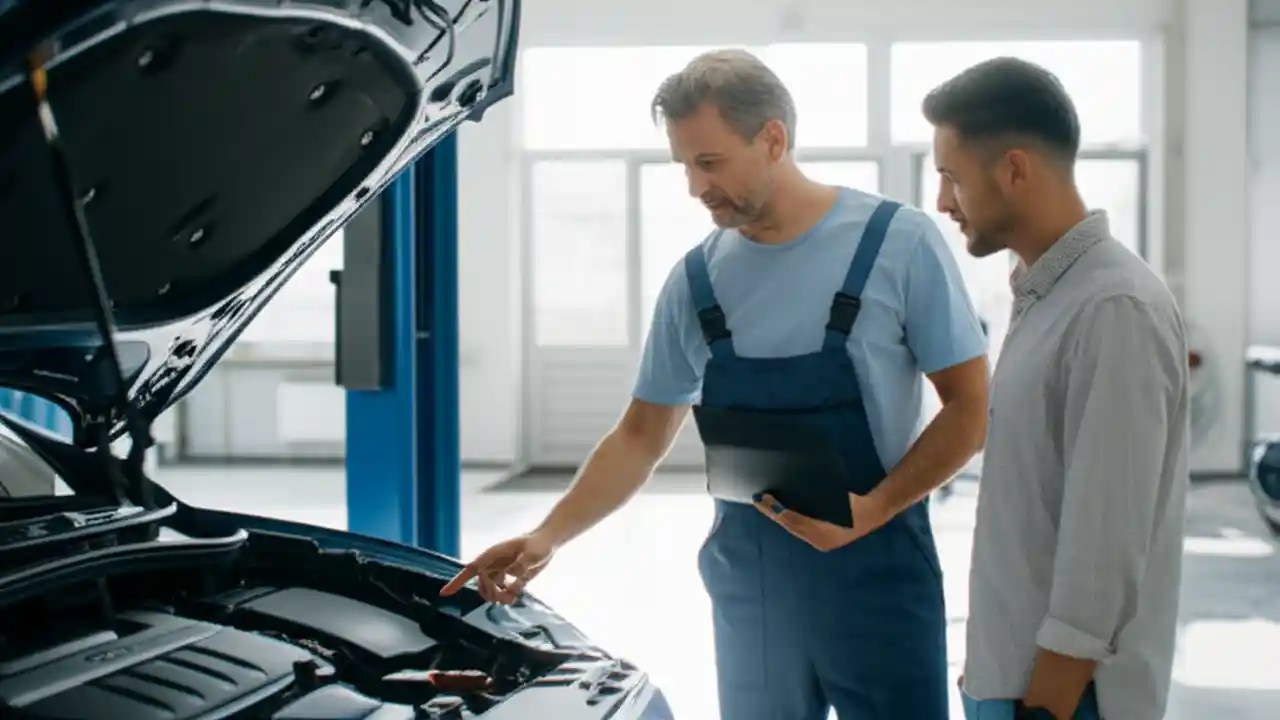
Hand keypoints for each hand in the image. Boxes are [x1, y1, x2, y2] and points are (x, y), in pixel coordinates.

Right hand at [439, 531, 557, 603]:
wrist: (549, 542)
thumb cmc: (539, 544)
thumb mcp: (533, 553)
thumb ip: (522, 563)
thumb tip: (510, 575)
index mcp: (494, 555)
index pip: (471, 569)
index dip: (457, 581)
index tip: (444, 594)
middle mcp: (494, 563)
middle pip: (481, 584)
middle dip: (489, 593)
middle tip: (505, 598)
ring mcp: (501, 570)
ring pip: (490, 589)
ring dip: (497, 597)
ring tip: (512, 599)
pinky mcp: (510, 576)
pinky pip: (502, 590)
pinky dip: (506, 596)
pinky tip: (515, 596)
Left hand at [753, 491, 890, 551]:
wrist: (872, 514)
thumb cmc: (854, 503)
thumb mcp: (835, 498)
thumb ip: (818, 497)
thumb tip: (794, 488)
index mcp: (823, 531)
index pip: (793, 520)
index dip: (777, 510)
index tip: (765, 499)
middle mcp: (819, 541)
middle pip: (790, 526)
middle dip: (773, 513)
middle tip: (758, 500)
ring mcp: (820, 542)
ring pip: (793, 529)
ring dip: (779, 517)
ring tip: (764, 505)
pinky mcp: (820, 539)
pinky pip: (800, 530)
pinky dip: (790, 520)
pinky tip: (780, 511)